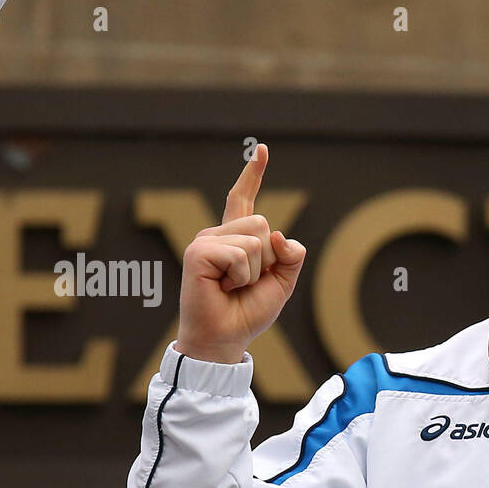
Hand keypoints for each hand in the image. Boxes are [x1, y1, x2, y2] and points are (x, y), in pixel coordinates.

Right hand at [174, 143, 306, 363]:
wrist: (225, 338)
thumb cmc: (248, 313)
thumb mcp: (282, 283)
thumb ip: (290, 256)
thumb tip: (277, 235)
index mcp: (237, 239)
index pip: (245, 200)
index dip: (254, 175)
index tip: (263, 150)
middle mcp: (219, 235)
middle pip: (263, 225)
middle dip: (267, 260)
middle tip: (245, 283)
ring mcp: (206, 241)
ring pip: (255, 240)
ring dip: (254, 272)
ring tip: (232, 287)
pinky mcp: (198, 251)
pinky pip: (240, 254)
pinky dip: (240, 277)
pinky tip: (223, 288)